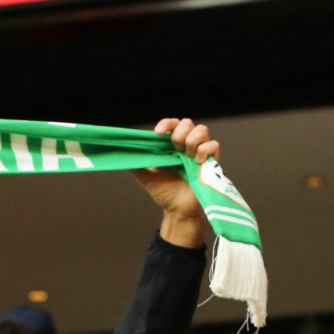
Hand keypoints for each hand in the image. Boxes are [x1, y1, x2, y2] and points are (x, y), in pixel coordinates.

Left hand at [133, 118, 218, 248]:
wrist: (177, 210)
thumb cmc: (164, 192)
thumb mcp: (145, 176)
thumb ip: (135, 163)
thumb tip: (120, 153)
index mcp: (172, 145)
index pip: (172, 124)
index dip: (166, 124)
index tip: (158, 133)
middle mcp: (187, 145)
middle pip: (188, 123)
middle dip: (179, 133)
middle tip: (174, 149)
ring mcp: (200, 152)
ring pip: (201, 130)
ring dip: (191, 140)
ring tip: (186, 156)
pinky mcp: (212, 162)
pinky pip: (213, 145)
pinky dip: (203, 150)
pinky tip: (195, 162)